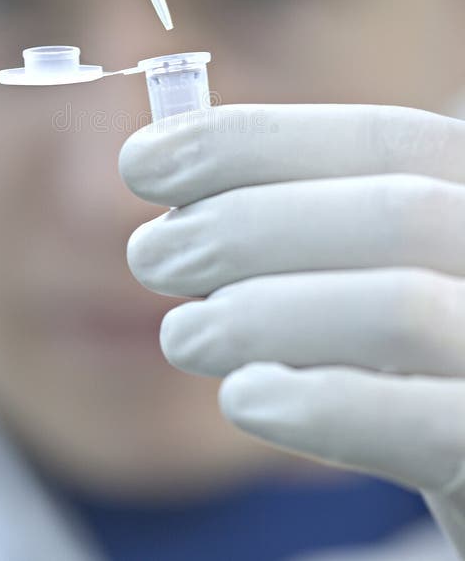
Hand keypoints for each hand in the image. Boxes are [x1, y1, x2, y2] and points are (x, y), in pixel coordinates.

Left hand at [119, 104, 464, 556]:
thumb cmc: (416, 348)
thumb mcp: (375, 262)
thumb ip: (304, 209)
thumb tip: (167, 160)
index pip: (380, 139)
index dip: (251, 141)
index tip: (141, 160)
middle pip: (392, 214)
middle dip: (244, 226)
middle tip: (151, 255)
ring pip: (400, 311)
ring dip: (262, 314)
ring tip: (180, 335)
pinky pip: (424, 426)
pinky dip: (320, 406)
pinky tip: (241, 398)